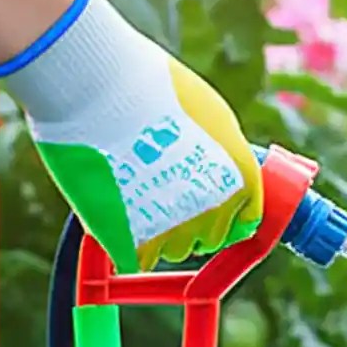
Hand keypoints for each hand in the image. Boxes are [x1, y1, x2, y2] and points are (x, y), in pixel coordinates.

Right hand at [5, 0, 263, 272]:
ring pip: (173, 249)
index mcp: (241, 178)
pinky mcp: (134, 244)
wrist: (100, 88)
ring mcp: (176, 230)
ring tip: (133, 189)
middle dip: (189, 220)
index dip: (224, 214)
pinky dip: (127, 240)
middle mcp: (215, 209)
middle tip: (160, 190)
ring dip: (157, 229)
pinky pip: (138, 259)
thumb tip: (220, 169)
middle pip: (209, 238)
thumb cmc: (151, 89)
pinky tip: (116, 207)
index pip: (246, 221)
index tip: (204, 203)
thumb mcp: (210, 114)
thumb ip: (223, 152)